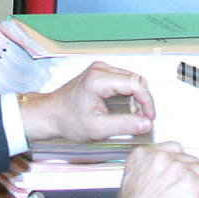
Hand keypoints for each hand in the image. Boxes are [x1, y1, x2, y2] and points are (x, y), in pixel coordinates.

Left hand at [18, 61, 154, 142]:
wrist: (50, 114)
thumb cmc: (68, 121)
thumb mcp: (98, 128)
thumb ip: (125, 125)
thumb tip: (147, 123)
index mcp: (99, 79)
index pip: (136, 83)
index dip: (147, 102)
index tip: (149, 119)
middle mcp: (101, 69)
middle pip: (136, 80)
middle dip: (143, 101)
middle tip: (142, 121)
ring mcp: (100, 69)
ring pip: (132, 80)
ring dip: (137, 98)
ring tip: (134, 118)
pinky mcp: (100, 73)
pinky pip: (123, 81)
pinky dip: (129, 95)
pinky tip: (126, 110)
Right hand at [119, 141, 198, 197]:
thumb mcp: (132, 184)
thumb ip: (152, 175)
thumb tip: (176, 184)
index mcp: (143, 154)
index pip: (175, 150)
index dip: (184, 167)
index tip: (187, 180)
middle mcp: (162, 157)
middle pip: (193, 162)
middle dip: (197, 182)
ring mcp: (179, 169)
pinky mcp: (193, 184)